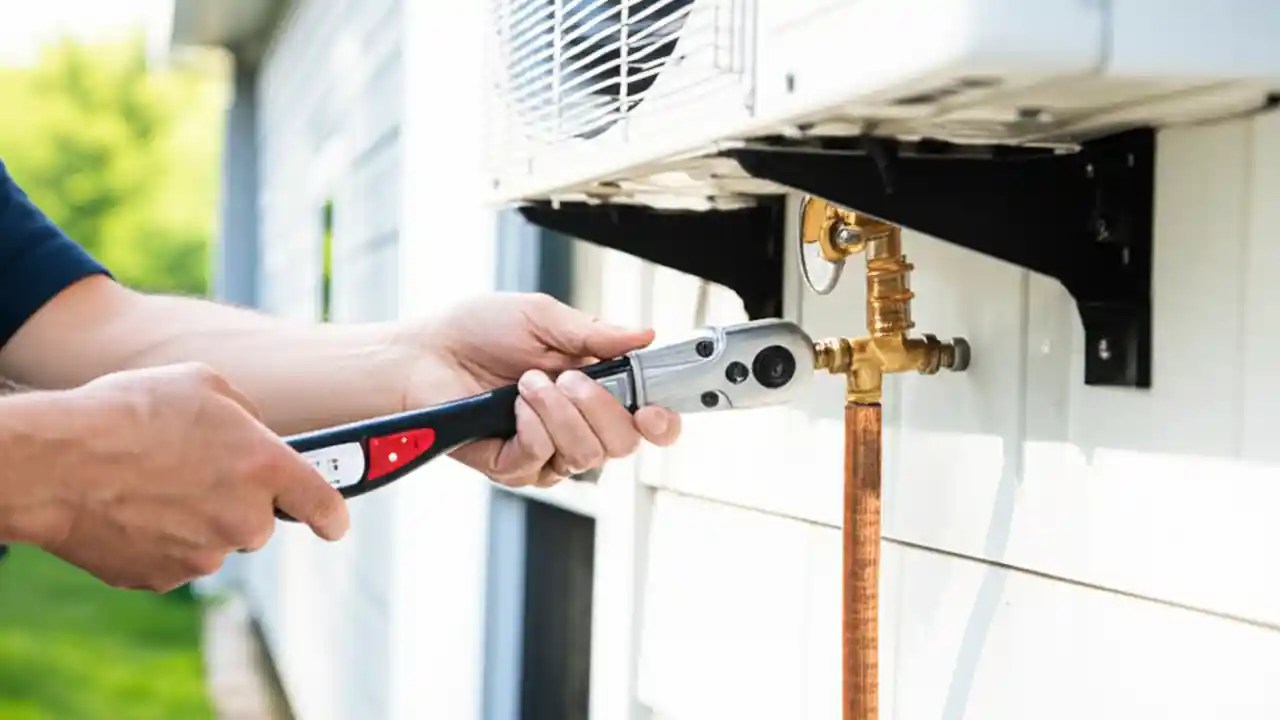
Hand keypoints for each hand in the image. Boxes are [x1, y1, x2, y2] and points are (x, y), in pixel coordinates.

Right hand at [39, 363, 348, 591]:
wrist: (52, 464)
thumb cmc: (127, 412)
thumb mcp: (205, 385)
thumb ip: (249, 418)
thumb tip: (259, 439)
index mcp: (264, 467)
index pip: (323, 503)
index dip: (332, 516)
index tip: (333, 524)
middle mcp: (242, 517)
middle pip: (258, 521)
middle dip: (237, 501)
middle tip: (192, 470)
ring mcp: (203, 554)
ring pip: (215, 540)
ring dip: (195, 519)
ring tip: (150, 482)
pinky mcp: (163, 578)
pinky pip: (176, 559)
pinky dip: (160, 540)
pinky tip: (131, 508)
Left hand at [403, 293, 681, 487]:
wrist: (422, 354)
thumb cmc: (476, 331)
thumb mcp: (542, 317)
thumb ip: (595, 332)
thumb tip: (643, 334)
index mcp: (595, 388)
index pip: (647, 420)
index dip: (663, 421)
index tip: (655, 408)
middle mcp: (576, 425)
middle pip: (624, 444)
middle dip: (602, 408)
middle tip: (571, 378)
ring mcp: (547, 450)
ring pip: (587, 455)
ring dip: (560, 413)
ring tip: (528, 383)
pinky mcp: (514, 467)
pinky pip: (543, 460)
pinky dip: (533, 428)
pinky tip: (514, 406)